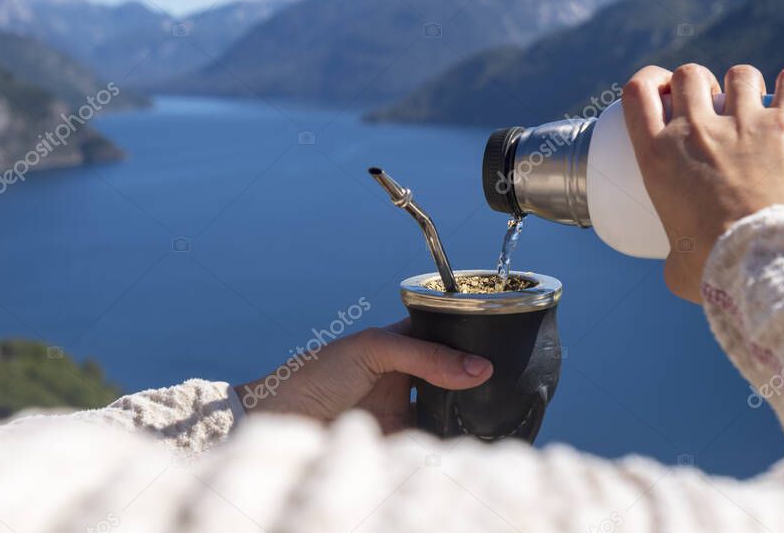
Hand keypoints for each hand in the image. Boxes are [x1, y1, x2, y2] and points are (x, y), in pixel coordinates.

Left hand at [236, 319, 492, 432]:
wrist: (280, 424)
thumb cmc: (315, 375)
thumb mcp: (374, 350)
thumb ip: (427, 356)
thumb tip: (480, 369)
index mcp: (399, 345)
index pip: (444, 337)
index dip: (470, 341)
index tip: (500, 348)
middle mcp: (405, 378)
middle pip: (453, 376)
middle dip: (476, 381)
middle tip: (503, 384)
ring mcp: (403, 412)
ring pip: (449, 411)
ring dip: (467, 411)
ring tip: (494, 410)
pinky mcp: (399, 445)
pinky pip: (434, 444)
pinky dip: (451, 441)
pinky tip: (467, 437)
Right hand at [622, 63, 783, 301]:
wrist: (763, 263)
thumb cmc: (715, 269)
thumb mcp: (675, 264)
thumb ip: (673, 258)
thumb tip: (679, 268)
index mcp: (657, 157)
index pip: (637, 94)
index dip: (649, 81)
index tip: (664, 90)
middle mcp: (695, 132)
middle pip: (689, 74)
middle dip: (701, 82)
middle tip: (715, 105)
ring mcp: (741, 124)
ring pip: (740, 74)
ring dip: (746, 84)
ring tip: (757, 105)